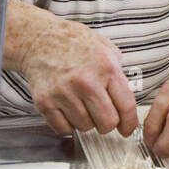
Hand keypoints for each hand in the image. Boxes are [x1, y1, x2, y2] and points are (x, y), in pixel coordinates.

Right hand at [20, 18, 137, 137]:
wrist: (39, 39)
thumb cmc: (74, 44)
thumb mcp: (106, 49)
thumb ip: (119, 75)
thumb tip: (127, 103)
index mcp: (106, 67)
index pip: (126, 106)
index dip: (129, 123)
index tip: (127, 129)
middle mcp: (86, 81)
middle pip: (107, 123)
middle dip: (107, 124)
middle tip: (101, 115)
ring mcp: (64, 92)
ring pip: (85, 127)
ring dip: (85, 121)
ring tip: (80, 103)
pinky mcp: (45, 101)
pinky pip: (64, 129)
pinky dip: (67, 124)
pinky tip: (66, 109)